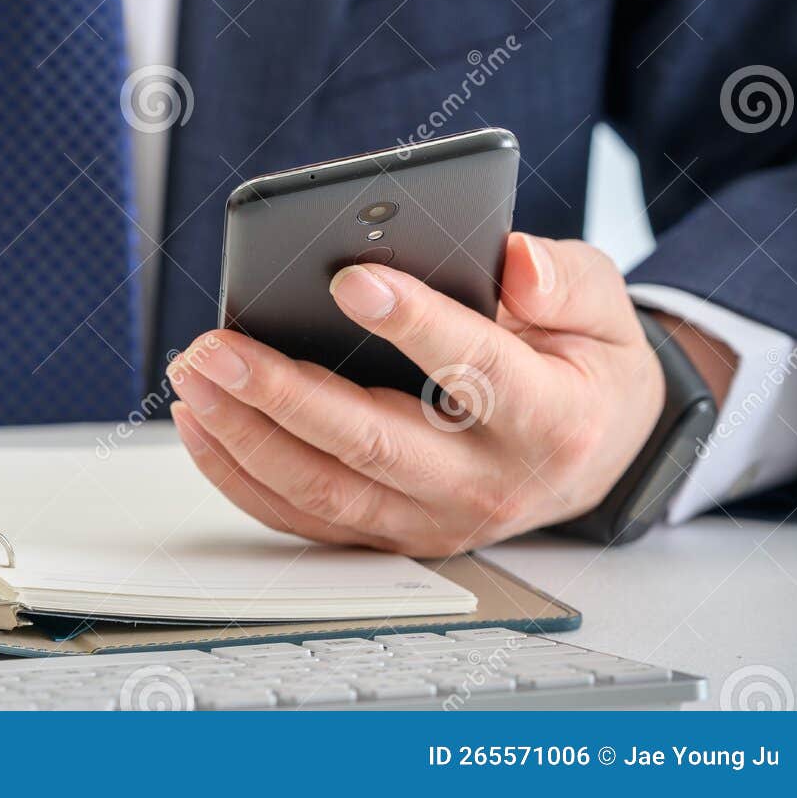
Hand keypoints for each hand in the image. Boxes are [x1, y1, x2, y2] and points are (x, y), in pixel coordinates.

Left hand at [167, 233, 669, 555]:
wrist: (598, 454)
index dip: (413, 324)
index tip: (348, 278)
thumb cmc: (584, 366)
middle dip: (281, 393)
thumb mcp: (604, 310)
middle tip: (214, 346)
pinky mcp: (390, 535)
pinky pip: (302, 517)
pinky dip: (241, 475)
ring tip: (192, 376)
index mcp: (549, 419)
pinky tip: (200, 423)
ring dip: (243, 436)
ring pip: (322, 491)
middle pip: (370, 445)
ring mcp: (432, 520)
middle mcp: (485, 484)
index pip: (475, 371)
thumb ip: (566, 280)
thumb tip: (513, 262)